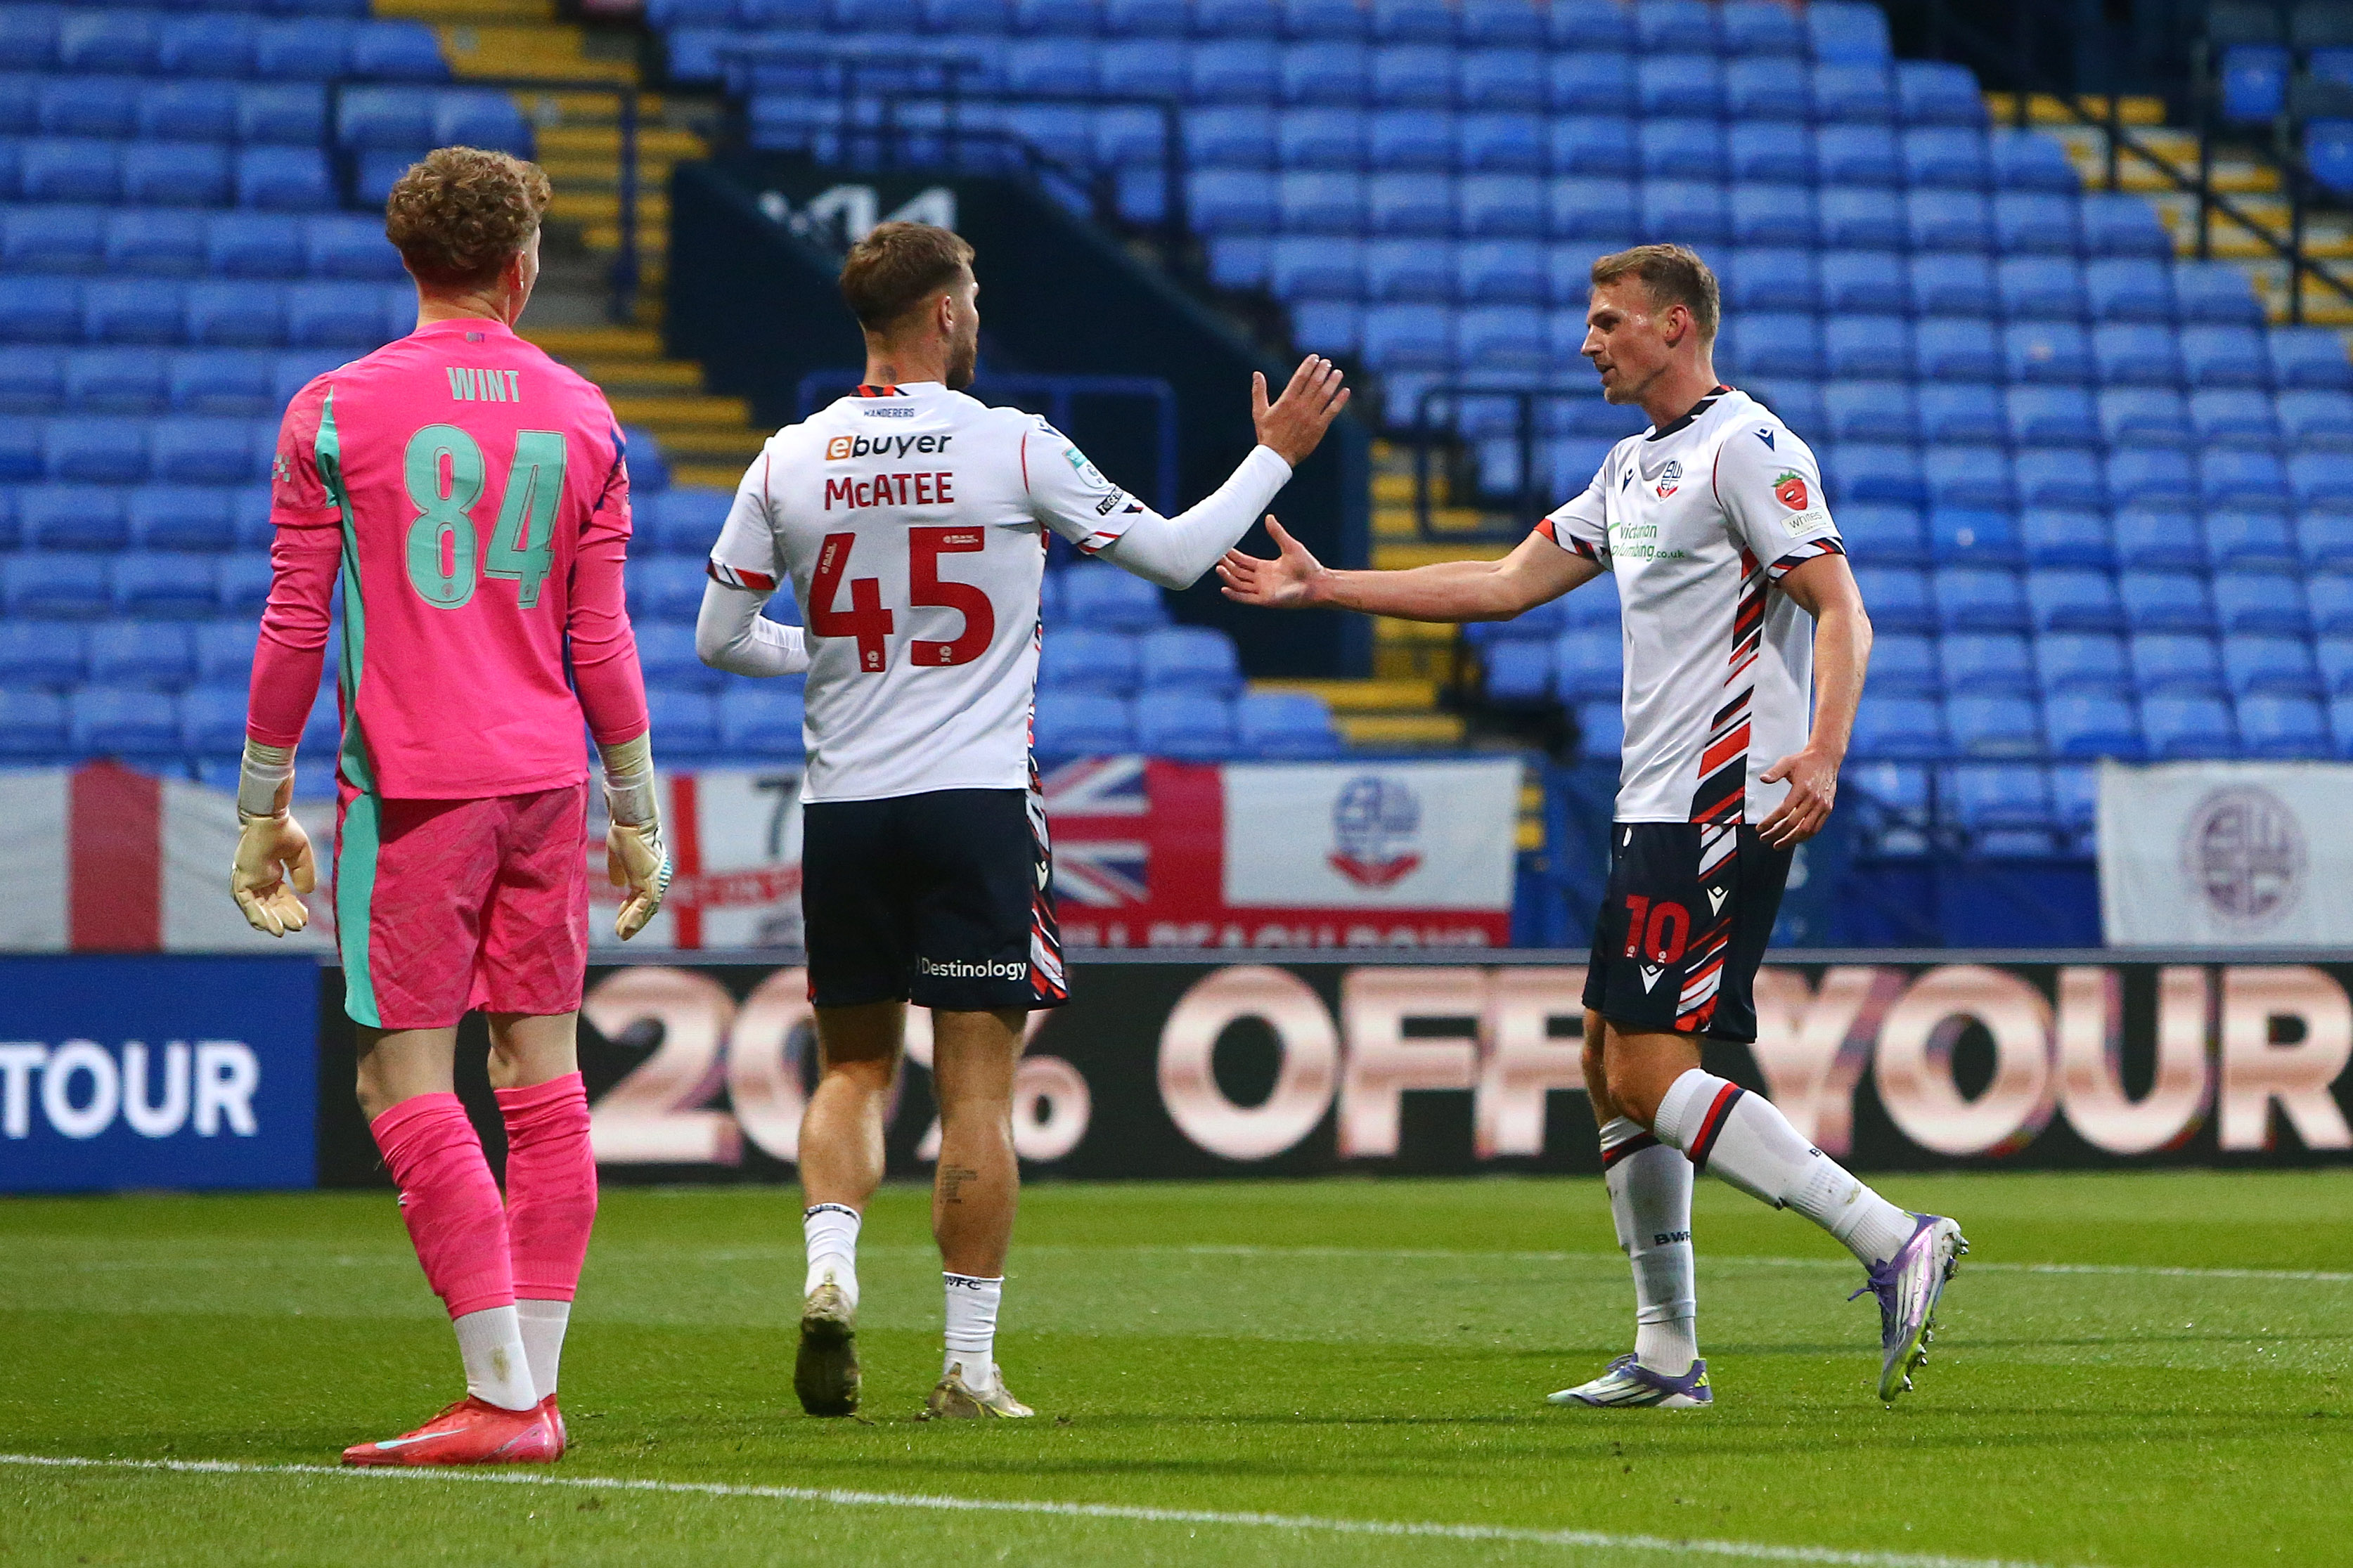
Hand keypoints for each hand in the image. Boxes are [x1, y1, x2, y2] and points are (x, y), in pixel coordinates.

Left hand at [230, 799, 315, 937]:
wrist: (269, 819)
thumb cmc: (284, 831)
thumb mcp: (300, 855)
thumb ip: (303, 873)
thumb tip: (306, 893)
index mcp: (270, 871)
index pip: (281, 896)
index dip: (293, 907)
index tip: (305, 918)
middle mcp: (258, 877)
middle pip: (270, 904)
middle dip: (284, 916)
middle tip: (298, 926)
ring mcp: (248, 879)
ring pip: (257, 906)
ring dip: (269, 920)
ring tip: (281, 932)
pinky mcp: (242, 879)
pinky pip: (246, 902)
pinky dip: (256, 914)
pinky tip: (266, 926)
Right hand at [607, 820, 673, 940]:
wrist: (628, 822)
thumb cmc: (623, 832)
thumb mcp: (618, 855)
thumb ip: (618, 869)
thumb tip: (617, 884)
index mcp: (650, 871)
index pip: (644, 896)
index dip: (632, 909)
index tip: (621, 919)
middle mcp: (657, 877)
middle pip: (648, 905)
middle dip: (634, 920)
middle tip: (622, 933)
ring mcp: (655, 879)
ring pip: (646, 908)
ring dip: (632, 923)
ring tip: (621, 935)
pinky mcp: (648, 880)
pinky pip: (643, 905)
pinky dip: (633, 918)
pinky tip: (624, 929)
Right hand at [1216, 516, 1329, 608]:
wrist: (1318, 583)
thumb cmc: (1307, 565)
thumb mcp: (1290, 546)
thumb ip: (1277, 533)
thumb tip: (1269, 517)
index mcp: (1265, 568)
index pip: (1244, 562)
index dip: (1233, 556)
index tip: (1223, 549)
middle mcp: (1261, 580)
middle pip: (1238, 573)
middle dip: (1227, 566)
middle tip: (1216, 557)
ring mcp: (1262, 590)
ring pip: (1239, 584)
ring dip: (1228, 577)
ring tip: (1219, 568)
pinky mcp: (1265, 600)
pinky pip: (1246, 598)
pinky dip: (1234, 594)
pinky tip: (1225, 588)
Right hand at [1251, 355, 1349, 466]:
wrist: (1277, 456)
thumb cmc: (1267, 434)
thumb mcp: (1259, 412)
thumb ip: (1259, 392)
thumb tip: (1257, 373)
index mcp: (1286, 400)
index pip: (1300, 377)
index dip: (1309, 365)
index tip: (1315, 357)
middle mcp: (1300, 406)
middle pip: (1314, 383)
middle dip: (1322, 370)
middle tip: (1328, 362)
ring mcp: (1311, 416)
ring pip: (1325, 394)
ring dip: (1332, 381)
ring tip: (1338, 372)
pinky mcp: (1319, 427)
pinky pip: (1332, 411)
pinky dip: (1340, 400)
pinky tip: (1345, 391)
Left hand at [1757, 747, 1838, 847]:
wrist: (1826, 758)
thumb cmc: (1805, 761)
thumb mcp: (1787, 762)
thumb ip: (1774, 772)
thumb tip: (1763, 779)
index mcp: (1802, 788)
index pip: (1784, 811)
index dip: (1770, 822)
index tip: (1760, 828)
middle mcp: (1814, 799)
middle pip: (1793, 823)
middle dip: (1777, 834)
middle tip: (1764, 839)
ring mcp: (1823, 805)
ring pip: (1806, 829)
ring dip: (1791, 840)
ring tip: (1778, 845)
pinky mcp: (1828, 808)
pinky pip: (1816, 827)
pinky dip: (1805, 836)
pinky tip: (1794, 839)